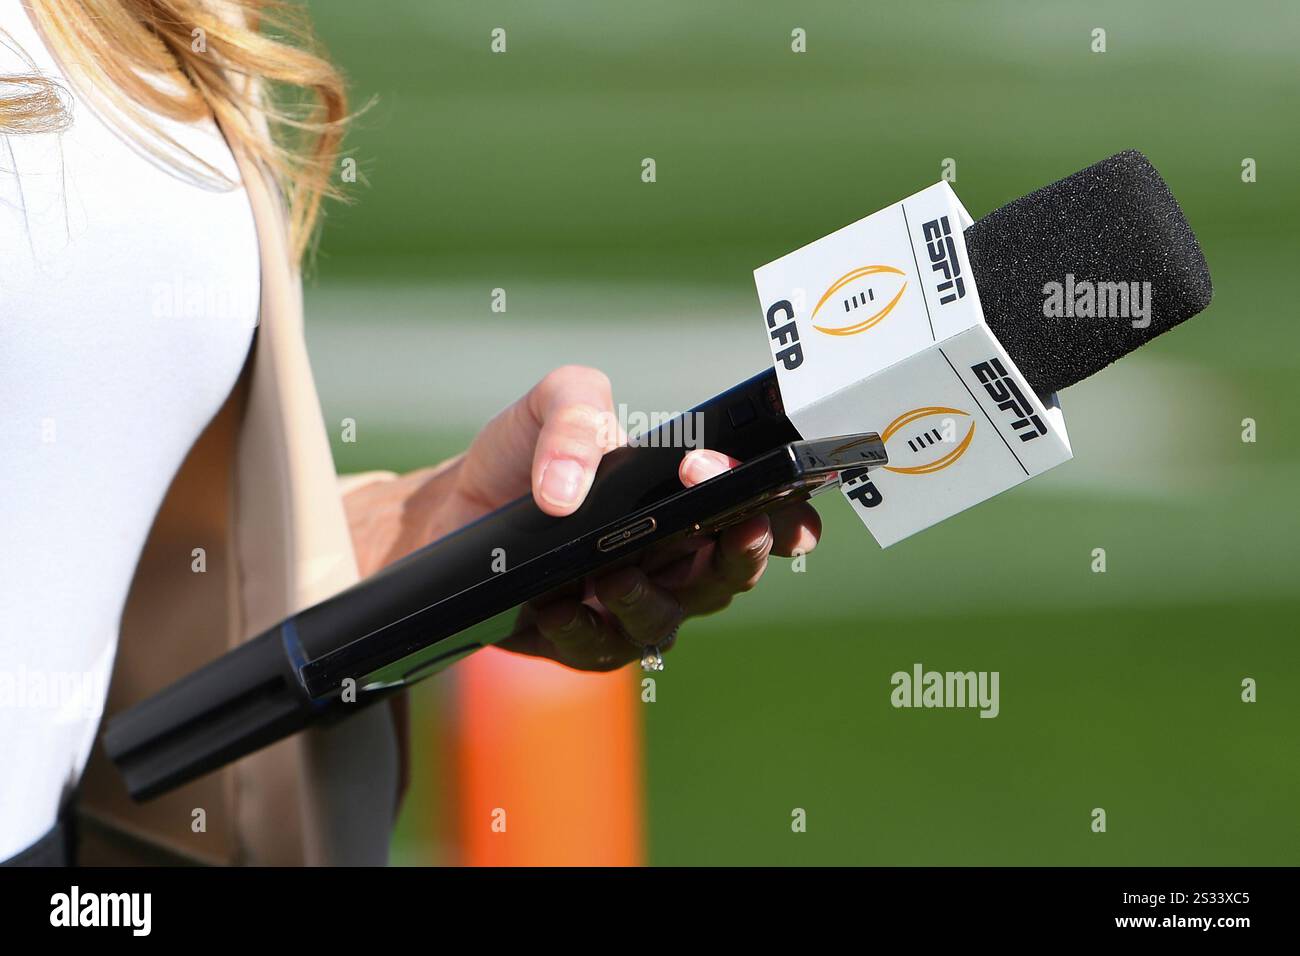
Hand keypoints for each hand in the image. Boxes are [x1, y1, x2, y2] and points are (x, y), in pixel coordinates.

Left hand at [343, 365, 821, 670]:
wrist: (452, 509)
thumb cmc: (521, 456)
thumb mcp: (551, 405)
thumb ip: (579, 414)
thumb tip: (573, 493)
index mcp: (688, 501)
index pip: (763, 515)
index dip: (789, 518)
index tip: (780, 503)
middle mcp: (674, 560)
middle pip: (731, 573)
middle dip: (739, 551)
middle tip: (734, 524)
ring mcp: (633, 605)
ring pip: (668, 617)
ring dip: (649, 594)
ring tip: (612, 569)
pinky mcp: (584, 643)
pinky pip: (597, 646)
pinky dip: (577, 624)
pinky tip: (552, 601)